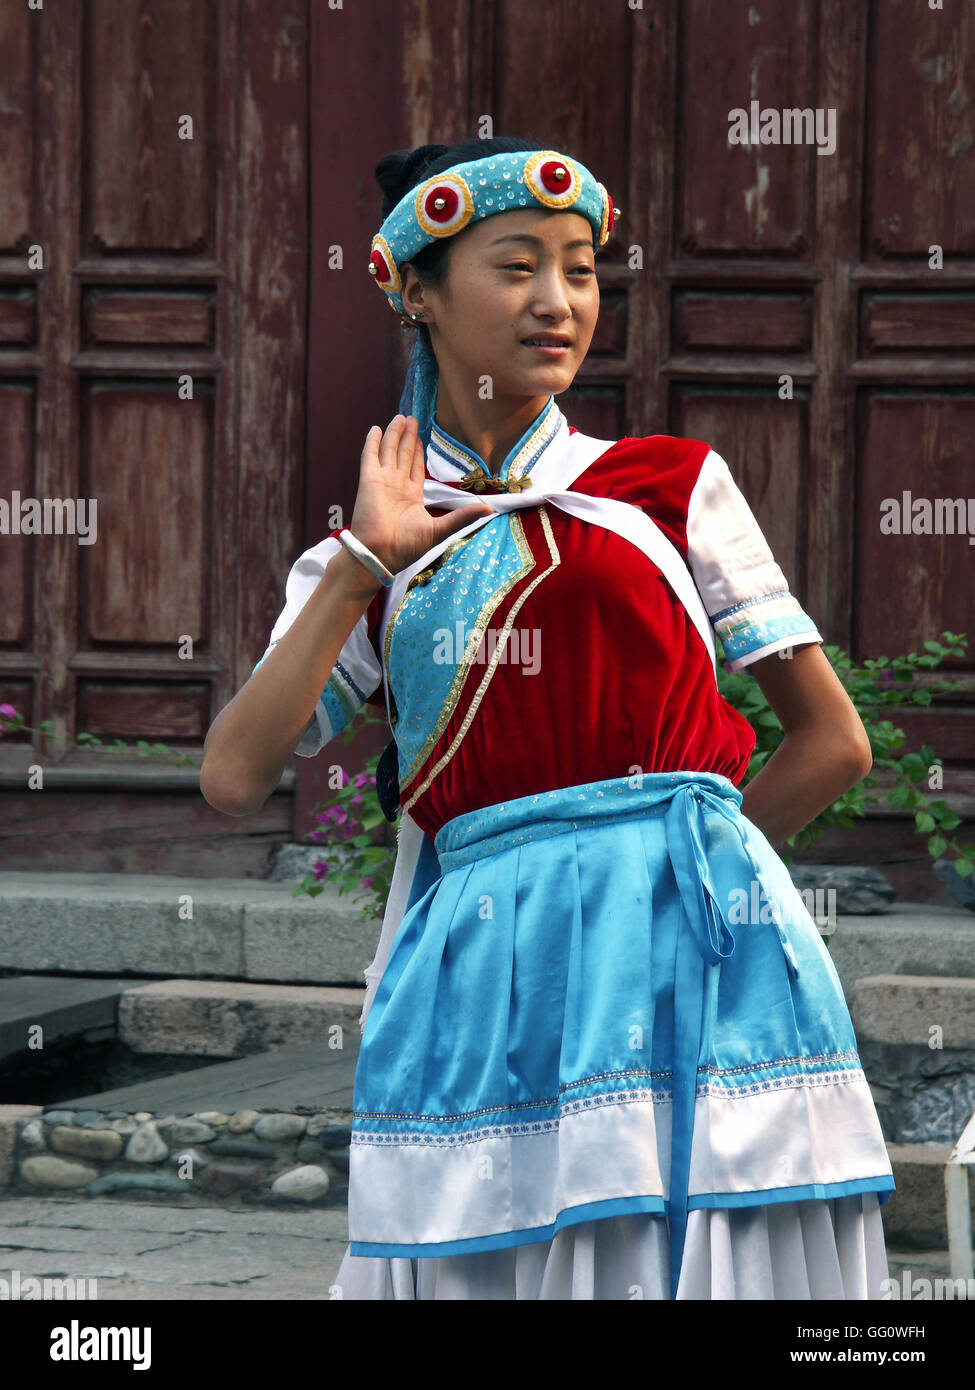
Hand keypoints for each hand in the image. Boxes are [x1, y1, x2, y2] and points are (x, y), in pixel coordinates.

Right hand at [347, 414, 496, 574]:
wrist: (381, 554)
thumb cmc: (407, 547)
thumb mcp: (441, 529)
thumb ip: (462, 516)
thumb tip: (489, 509)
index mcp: (411, 496)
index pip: (415, 467)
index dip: (418, 451)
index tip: (421, 437)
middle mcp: (396, 485)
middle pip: (404, 454)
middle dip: (408, 437)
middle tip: (412, 418)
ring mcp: (382, 481)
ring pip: (390, 450)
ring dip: (394, 434)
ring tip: (400, 417)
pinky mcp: (369, 479)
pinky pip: (370, 455)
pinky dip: (373, 442)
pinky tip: (376, 429)